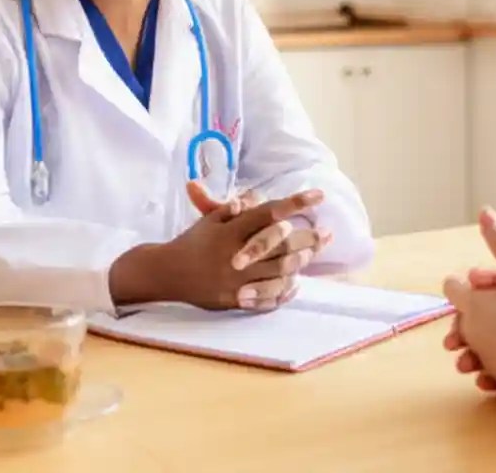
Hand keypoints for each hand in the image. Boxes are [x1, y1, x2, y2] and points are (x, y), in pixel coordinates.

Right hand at [187, 185, 333, 300]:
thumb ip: (234, 208)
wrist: (166, 274)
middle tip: (328, 232)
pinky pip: (268, 297)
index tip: (319, 195)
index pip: (269, 213)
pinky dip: (285, 290)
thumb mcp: (210, 219)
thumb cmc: (192, 242)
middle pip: (281, 245)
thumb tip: (257, 196)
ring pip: (279, 271)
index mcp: (230, 231)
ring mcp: (237, 281)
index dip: (296, 203)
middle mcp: (236, 255)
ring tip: (316, 252)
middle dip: (308, 238)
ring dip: (301, 262)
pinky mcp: (235, 300)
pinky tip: (297, 283)